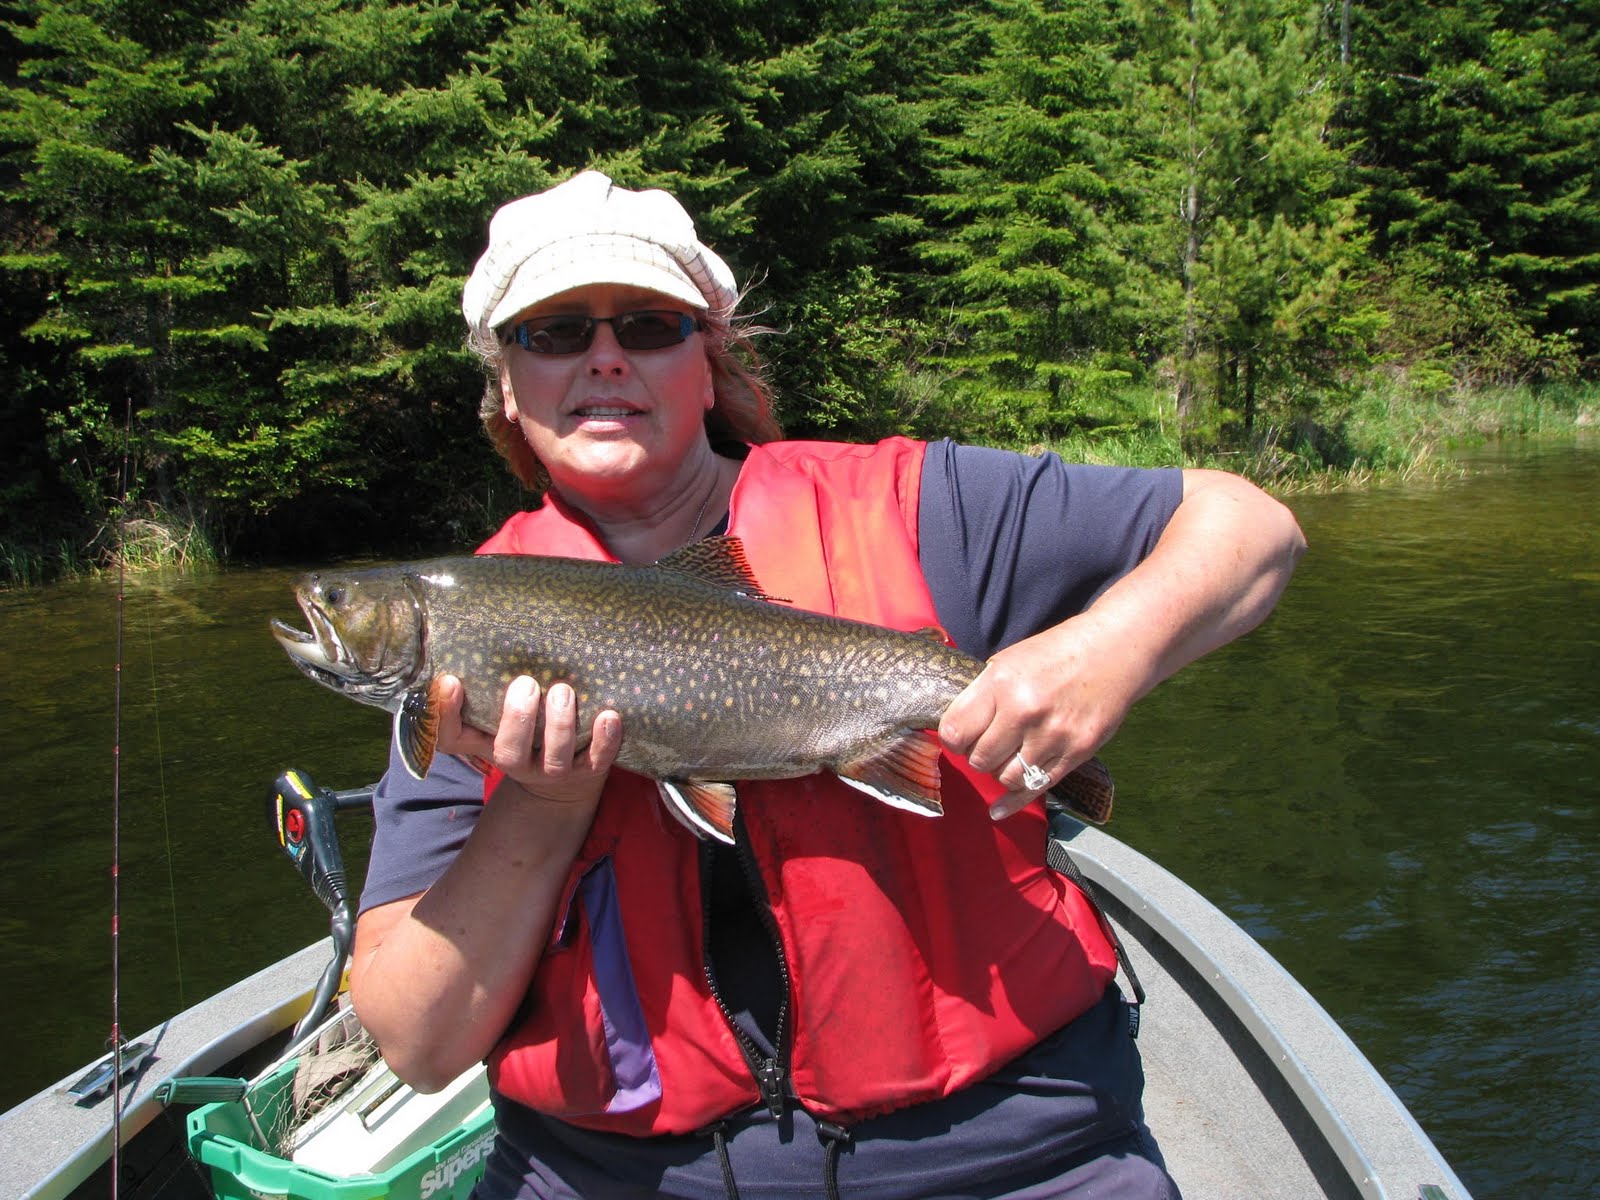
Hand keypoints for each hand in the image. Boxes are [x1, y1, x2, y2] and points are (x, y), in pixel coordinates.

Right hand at [435, 674, 622, 804]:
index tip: (450, 681)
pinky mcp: (587, 773)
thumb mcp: (496, 712)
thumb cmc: (524, 729)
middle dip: (518, 717)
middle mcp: (516, 763)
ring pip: (554, 757)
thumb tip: (465, 649)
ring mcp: (552, 772)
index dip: (445, 714)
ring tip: (563, 691)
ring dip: (560, 724)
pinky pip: (596, 761)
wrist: (563, 779)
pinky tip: (608, 716)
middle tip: (526, 684)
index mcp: (485, 744)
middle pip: (509, 751)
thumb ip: (481, 689)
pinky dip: (604, 740)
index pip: (451, 737)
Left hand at [938, 616, 1140, 820]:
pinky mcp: (1076, 752)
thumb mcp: (1009, 661)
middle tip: (986, 745)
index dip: (953, 739)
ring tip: (1009, 755)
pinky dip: (1013, 801)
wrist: (1114, 653)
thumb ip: (983, 695)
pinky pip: (1036, 788)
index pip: (955, 731)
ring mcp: (1052, 735)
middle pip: (979, 759)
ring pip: (1005, 778)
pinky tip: (998, 810)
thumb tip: (955, 727)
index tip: (959, 738)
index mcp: (1001, 683)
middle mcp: (1024, 711)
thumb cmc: (1057, 654)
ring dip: (1001, 771)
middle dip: (977, 756)